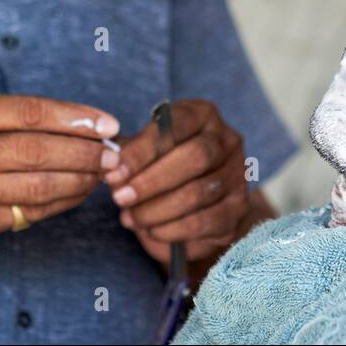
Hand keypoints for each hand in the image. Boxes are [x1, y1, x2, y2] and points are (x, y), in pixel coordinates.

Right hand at [0, 93, 119, 262]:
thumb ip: (11, 118)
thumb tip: (80, 124)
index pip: (31, 112)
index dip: (76, 119)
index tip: (108, 123)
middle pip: (37, 150)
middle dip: (84, 153)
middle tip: (111, 154)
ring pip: (37, 186)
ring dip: (78, 181)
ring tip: (100, 174)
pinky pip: (28, 213)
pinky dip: (60, 203)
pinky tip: (77, 193)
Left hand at [102, 99, 249, 265]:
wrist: (196, 200)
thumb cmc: (164, 165)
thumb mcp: (146, 150)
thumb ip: (130, 154)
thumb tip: (108, 167)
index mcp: (203, 115)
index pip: (176, 125)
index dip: (142, 150)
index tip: (113, 173)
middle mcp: (228, 141)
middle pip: (195, 157)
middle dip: (151, 182)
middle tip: (120, 198)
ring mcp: (238, 176)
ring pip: (199, 193)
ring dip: (157, 209)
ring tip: (130, 218)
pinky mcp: (238, 209)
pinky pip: (205, 222)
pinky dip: (172, 230)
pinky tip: (151, 230)